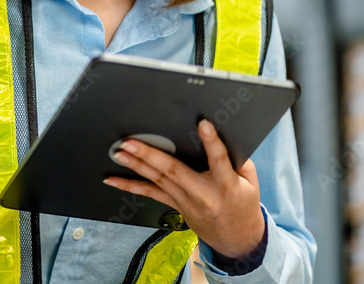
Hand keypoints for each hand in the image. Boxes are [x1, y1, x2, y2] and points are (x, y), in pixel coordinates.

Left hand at [103, 119, 264, 258]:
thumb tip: (221, 134)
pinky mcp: (175, 205)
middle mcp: (202, 193)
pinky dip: (130, 186)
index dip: (211, 142)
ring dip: (136, 165)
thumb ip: (237, 159)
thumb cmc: (243, 205)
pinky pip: (150, 194)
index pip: (219, 160)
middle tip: (131, 142)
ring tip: (119, 153)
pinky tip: (113, 180)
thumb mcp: (250, 182)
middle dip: (150, 155)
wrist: (237, 240)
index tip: (203, 124)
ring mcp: (186, 201)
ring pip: (158, 180)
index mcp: (226, 184)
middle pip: (174, 171)